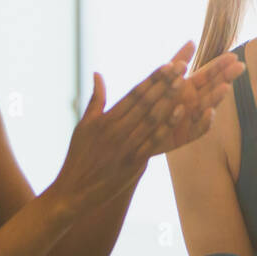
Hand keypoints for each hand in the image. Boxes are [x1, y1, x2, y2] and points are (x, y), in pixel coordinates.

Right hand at [53, 44, 195, 211]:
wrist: (73, 191)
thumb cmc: (79, 156)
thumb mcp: (83, 126)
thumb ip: (96, 100)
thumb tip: (97, 73)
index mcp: (105, 119)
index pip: (133, 94)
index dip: (152, 79)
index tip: (168, 64)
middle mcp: (117, 130)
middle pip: (145, 102)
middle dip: (164, 83)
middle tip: (182, 66)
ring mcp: (126, 146)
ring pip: (151, 118)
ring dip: (168, 99)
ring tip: (183, 82)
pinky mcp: (133, 162)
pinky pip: (153, 141)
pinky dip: (167, 126)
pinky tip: (181, 112)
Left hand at [153, 46, 245, 152]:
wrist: (135, 132)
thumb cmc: (150, 104)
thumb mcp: (164, 80)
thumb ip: (177, 62)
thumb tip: (192, 41)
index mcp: (189, 88)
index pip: (209, 74)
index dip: (221, 65)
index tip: (234, 56)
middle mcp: (194, 103)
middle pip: (213, 88)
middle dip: (226, 77)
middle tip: (240, 66)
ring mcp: (192, 119)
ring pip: (207, 106)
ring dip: (217, 97)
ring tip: (226, 86)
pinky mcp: (186, 136)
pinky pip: (198, 130)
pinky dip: (205, 122)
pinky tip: (210, 112)